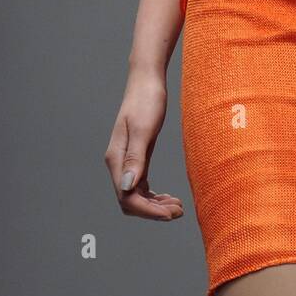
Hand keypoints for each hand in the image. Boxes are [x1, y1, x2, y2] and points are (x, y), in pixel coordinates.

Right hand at [104, 66, 183, 219]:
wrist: (147, 81)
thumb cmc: (146, 101)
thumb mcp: (144, 129)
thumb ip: (135, 158)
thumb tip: (128, 187)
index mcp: (116, 158)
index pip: (127, 197)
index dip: (148, 211)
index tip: (171, 214)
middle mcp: (118, 163)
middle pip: (130, 200)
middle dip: (153, 211)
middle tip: (179, 211)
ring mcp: (126, 161)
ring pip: (135, 195)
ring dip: (154, 205)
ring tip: (177, 207)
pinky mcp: (136, 157)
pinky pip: (140, 185)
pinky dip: (153, 195)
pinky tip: (168, 197)